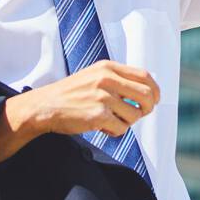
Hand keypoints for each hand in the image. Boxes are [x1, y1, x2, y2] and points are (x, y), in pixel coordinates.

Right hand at [25, 59, 160, 139]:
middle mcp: (106, 79)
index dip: (154, 90)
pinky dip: (115, 131)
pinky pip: (121, 128)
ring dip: (126, 122)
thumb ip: (118, 78)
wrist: (45, 106)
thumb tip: (147, 91)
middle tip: (141, 114)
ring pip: (134, 115)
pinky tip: (102, 127)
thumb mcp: (94, 75)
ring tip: (110, 120)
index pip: (144, 76)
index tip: (155, 100)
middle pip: (146, 95)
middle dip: (148, 108)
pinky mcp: (97, 115)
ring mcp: (102, 97)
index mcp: (108, 67)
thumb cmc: (71, 93)